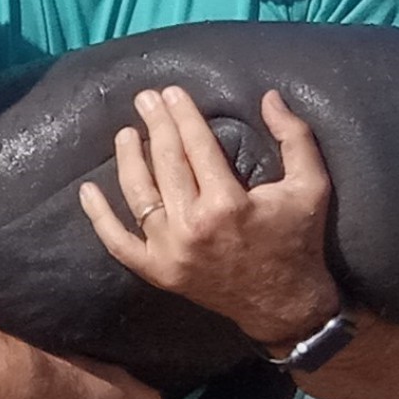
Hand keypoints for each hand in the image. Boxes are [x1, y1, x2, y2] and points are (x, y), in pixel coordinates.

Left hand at [78, 85, 341, 348]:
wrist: (284, 305)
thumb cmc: (298, 240)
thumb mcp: (312, 186)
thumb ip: (294, 138)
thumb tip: (269, 96)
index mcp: (228, 203)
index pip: (196, 145)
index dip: (182, 114)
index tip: (170, 92)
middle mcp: (192, 226)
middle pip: (165, 162)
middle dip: (154, 125)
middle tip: (144, 99)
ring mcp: (170, 251)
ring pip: (139, 195)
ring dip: (128, 159)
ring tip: (125, 133)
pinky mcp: (158, 272)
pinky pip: (118, 243)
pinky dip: (99, 218)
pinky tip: (87, 190)